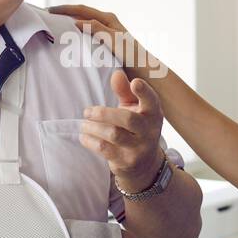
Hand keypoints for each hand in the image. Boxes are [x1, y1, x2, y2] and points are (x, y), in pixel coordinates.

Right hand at [46, 3, 157, 79]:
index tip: (48, 11)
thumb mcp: (114, 40)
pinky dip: (75, 39)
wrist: (145, 74)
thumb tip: (76, 21)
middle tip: (46, 18)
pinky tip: (68, 46)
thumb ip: (97, 29)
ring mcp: (105, 36)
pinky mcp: (105, 48)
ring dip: (69, 27)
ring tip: (53, 31)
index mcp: (108, 19)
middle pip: (80, 16)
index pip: (81, 9)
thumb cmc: (133, 56)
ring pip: (82, 28)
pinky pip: (86, 39)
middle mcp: (106, 25)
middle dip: (64, 15)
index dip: (64, 9)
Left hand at [81, 68, 163, 192]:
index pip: (151, 100)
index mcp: (152, 113)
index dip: (144, 91)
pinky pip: (105, 149)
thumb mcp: (133, 108)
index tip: (135, 82)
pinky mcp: (127, 161)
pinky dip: (90, 141)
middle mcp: (149, 131)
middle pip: (127, 119)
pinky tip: (84, 136)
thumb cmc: (135, 128)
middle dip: (103, 113)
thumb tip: (116, 74)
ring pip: (113, 134)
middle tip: (87, 111)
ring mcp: (139, 148)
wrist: (144, 164)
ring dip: (93, 128)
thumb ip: (125, 91)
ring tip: (84, 124)